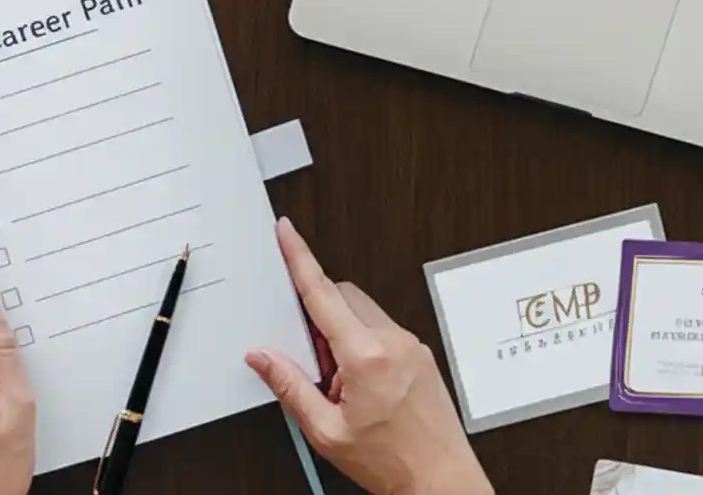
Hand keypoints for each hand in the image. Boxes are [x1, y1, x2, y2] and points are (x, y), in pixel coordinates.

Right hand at [245, 219, 491, 494]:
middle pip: (343, 297)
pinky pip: (381, 329)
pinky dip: (362, 344)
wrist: (440, 480)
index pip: (322, 293)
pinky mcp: (420, 353)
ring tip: (342, 385)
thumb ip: (289, 386)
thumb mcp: (325, 431)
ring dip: (341, 334)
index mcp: (366, 356)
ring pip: (363, 313)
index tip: (286, 232)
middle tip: (314, 363)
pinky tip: (362, 385)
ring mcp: (411, 345)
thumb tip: (262, 357)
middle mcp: (393, 341)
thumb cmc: (391, 462)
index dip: (299, 257)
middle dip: (318, 316)